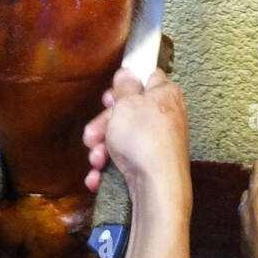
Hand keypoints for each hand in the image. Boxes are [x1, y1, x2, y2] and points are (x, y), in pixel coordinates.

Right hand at [83, 68, 189, 205]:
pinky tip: (98, 175)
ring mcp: (157, 141)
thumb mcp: (127, 103)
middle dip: (104, 124)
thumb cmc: (144, 139)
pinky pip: (125, 159)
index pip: (147, 77)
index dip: (125, 85)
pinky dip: (109, 167)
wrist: (157, 185)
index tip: (111, 97)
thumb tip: (127, 72)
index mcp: (164, 94)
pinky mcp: (149, 163)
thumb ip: (125, 86)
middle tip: (93, 133)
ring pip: (121, 138)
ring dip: (102, 148)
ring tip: (96, 158)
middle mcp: (164, 116)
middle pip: (127, 112)